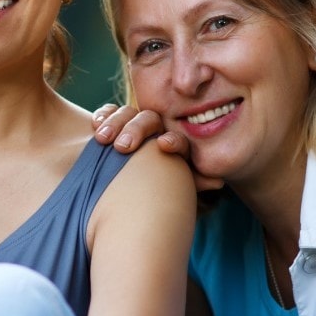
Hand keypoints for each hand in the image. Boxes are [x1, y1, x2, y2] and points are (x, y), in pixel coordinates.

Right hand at [91, 104, 223, 190]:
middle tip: (123, 147)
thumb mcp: (168, 194)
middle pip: (150, 120)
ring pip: (128, 114)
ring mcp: (130, 129)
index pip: (176, 138)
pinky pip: (109, 113)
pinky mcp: (109, 126)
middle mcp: (153, 134)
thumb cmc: (143, 202)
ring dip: (116, 123)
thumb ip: (190, 184)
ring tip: (103, 139)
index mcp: (171, 149)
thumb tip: (218, 182)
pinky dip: (104, 115)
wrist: (108, 197)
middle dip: (137, 130)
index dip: (173, 140)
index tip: (164, 145)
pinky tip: (96, 124)